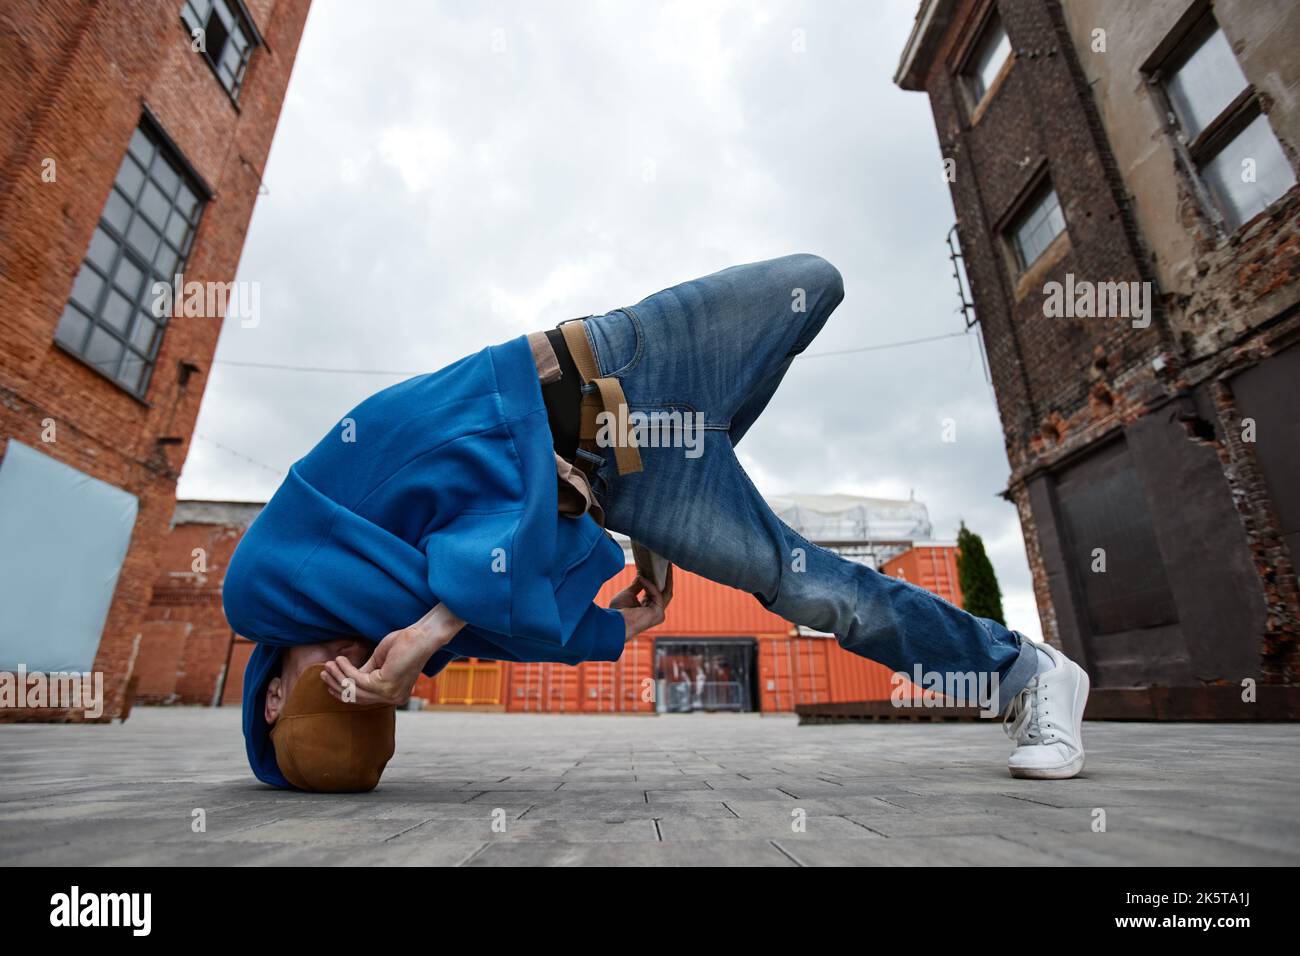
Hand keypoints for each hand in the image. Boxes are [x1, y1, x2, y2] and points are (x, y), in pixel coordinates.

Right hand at [321, 604, 464, 706]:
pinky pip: (357, 679)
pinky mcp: (385, 685)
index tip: (328, 681)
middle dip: (336, 684)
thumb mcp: (379, 662)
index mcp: (393, 695)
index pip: (363, 698)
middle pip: (356, 696)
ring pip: (354, 688)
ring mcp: (389, 694)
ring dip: (338, 676)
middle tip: (323, 673)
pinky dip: (346, 669)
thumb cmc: (404, 644)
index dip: (343, 691)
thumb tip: (346, 681)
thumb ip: (365, 674)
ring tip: (329, 665)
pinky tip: (340, 660)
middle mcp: (392, 699)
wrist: (421, 635)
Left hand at [610, 565, 672, 640]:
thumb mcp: (628, 594)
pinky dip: (649, 585)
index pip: (656, 591)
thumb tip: (641, 575)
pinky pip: (657, 594)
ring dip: (667, 578)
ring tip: (667, 565)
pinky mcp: (659, 614)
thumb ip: (637, 585)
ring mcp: (658, 614)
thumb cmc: (618, 611)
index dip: (656, 578)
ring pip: (667, 592)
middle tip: (668, 563)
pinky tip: (641, 578)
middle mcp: (655, 612)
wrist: (615, 623)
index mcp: (647, 609)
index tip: (654, 566)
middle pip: (665, 591)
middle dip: (667, 577)